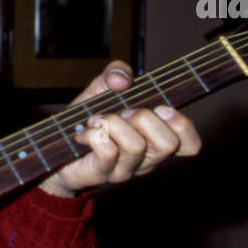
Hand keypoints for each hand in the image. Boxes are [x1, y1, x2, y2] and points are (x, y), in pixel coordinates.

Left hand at [38, 60, 201, 196]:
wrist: (56, 145)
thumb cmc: (88, 118)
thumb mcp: (103, 88)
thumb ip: (116, 73)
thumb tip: (123, 80)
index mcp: (156, 139)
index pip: (190, 145)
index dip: (182, 125)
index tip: (161, 108)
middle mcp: (147, 159)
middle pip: (167, 143)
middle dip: (144, 118)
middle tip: (123, 112)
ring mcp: (126, 169)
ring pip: (136, 146)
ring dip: (113, 124)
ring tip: (96, 121)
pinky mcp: (103, 173)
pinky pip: (108, 152)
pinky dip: (94, 135)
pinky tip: (84, 133)